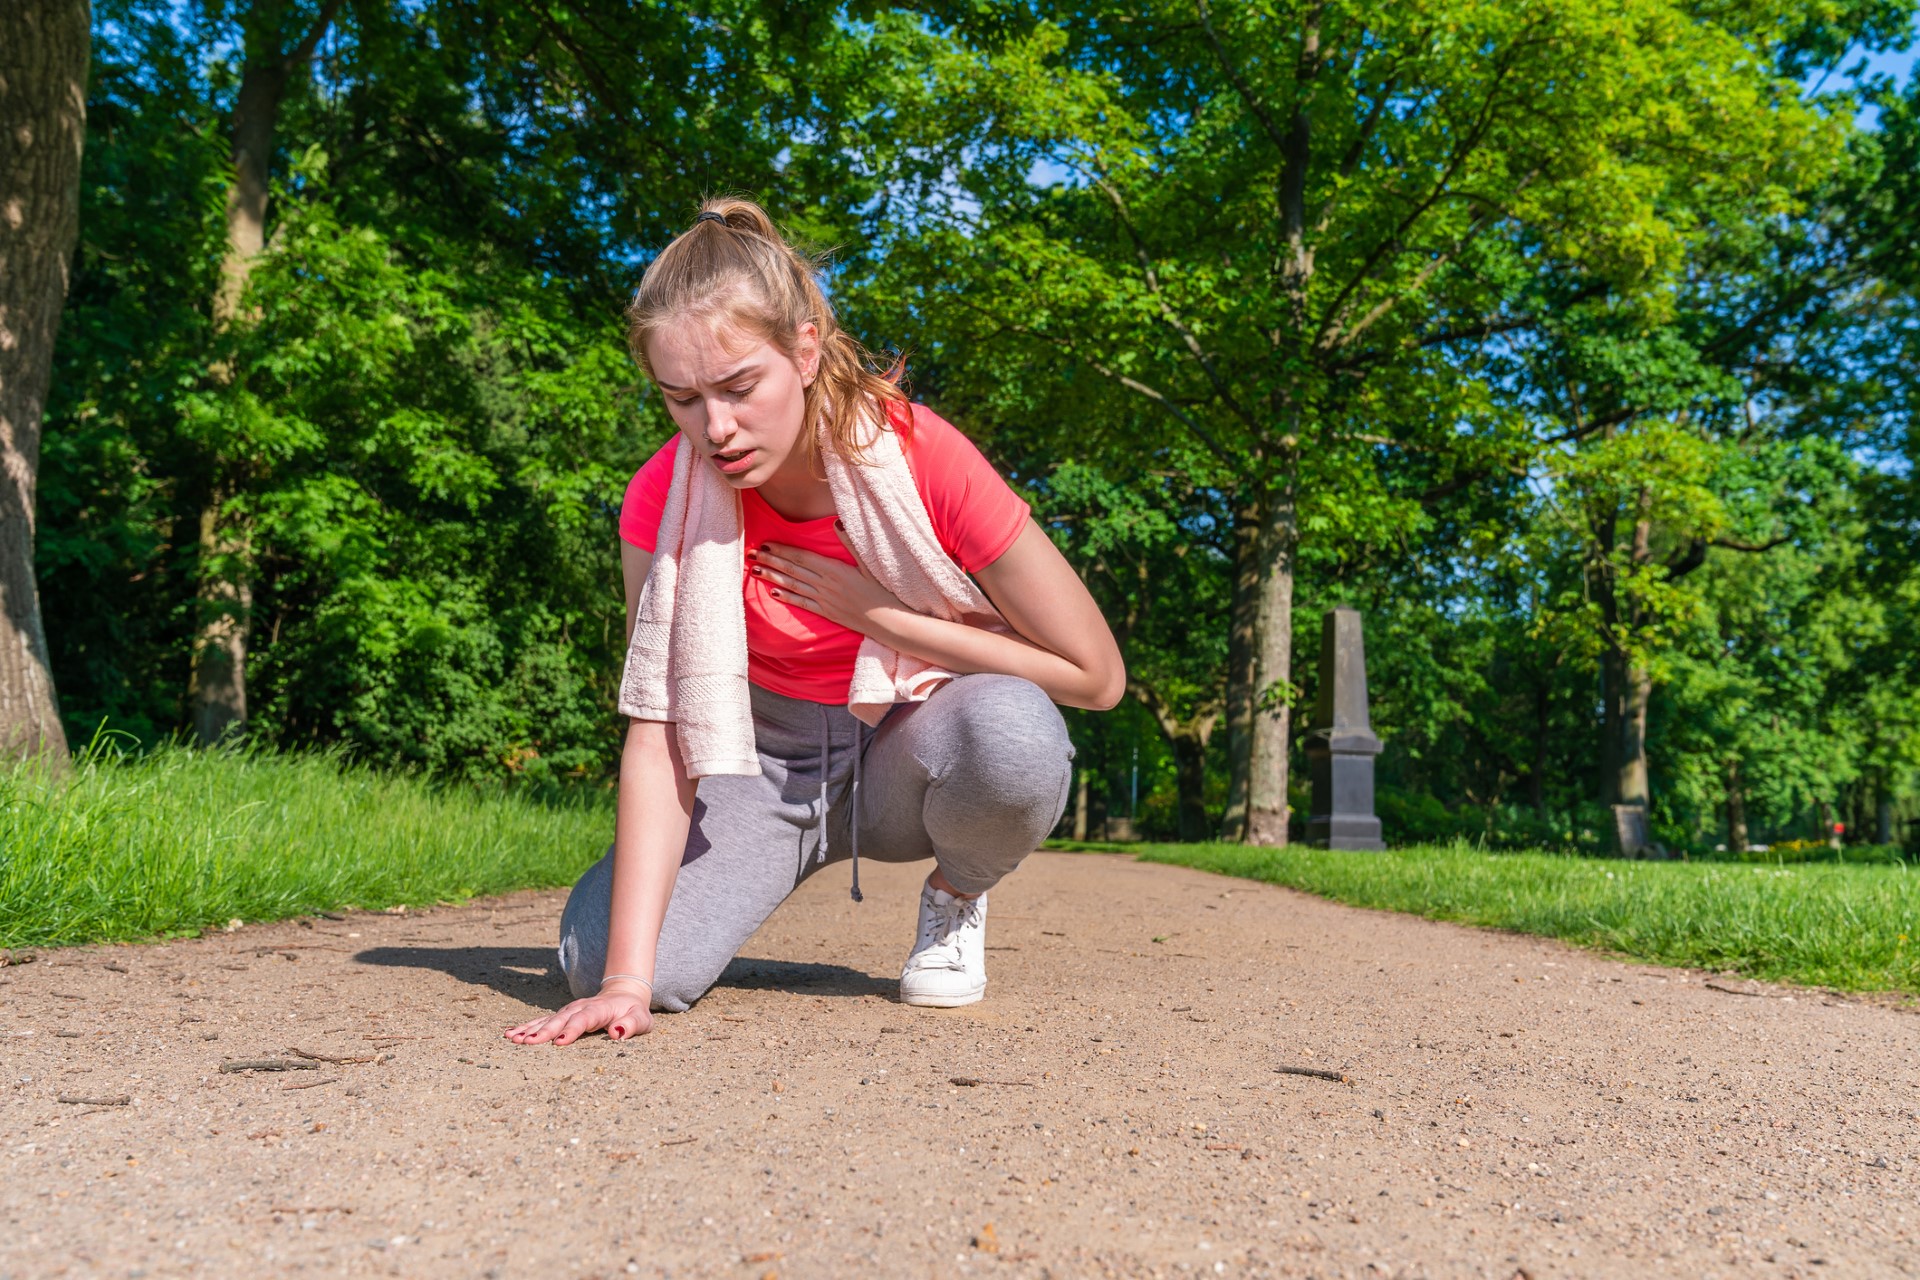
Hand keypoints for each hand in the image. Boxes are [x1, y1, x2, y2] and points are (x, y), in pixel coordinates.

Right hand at [504, 983, 651, 1045]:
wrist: (624, 993)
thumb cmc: (633, 1011)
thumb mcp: (641, 1019)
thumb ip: (631, 1025)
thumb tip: (617, 1033)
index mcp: (599, 1009)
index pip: (584, 1019)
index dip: (571, 1030)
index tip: (559, 1042)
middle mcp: (580, 1008)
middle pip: (560, 1019)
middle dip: (543, 1031)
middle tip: (526, 1043)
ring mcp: (569, 1010)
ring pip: (547, 1019)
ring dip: (529, 1029)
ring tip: (511, 1038)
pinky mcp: (561, 1015)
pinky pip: (542, 1020)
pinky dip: (526, 1027)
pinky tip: (510, 1034)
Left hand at [752, 529, 906, 633]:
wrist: (889, 622)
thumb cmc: (883, 591)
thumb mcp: (871, 564)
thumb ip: (853, 543)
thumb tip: (837, 523)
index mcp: (835, 570)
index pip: (802, 557)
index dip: (783, 550)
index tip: (767, 544)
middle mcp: (826, 585)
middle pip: (793, 570)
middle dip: (771, 561)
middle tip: (751, 554)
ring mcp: (825, 600)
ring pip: (793, 586)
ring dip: (772, 578)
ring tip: (755, 571)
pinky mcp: (827, 613)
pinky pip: (802, 603)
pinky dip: (787, 597)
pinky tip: (773, 593)